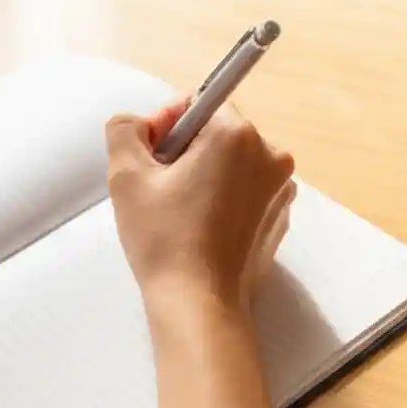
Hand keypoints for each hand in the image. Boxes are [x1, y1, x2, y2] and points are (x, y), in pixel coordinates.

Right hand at [105, 99, 295, 313]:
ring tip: (178, 208)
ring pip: (232, 161)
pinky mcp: (281, 217)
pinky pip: (247, 189)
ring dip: (204, 172)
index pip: (198, 102)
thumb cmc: (164, 238)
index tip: (151, 156)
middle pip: (217, 131)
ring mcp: (281, 189)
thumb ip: (125, 128)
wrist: (199, 305)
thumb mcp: (126, 175)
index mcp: (237, 135)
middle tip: (158, 185)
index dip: (167, 124)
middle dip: (185, 149)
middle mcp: (270, 155)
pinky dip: (223, 196)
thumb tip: (139, 123)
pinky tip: (201, 226)